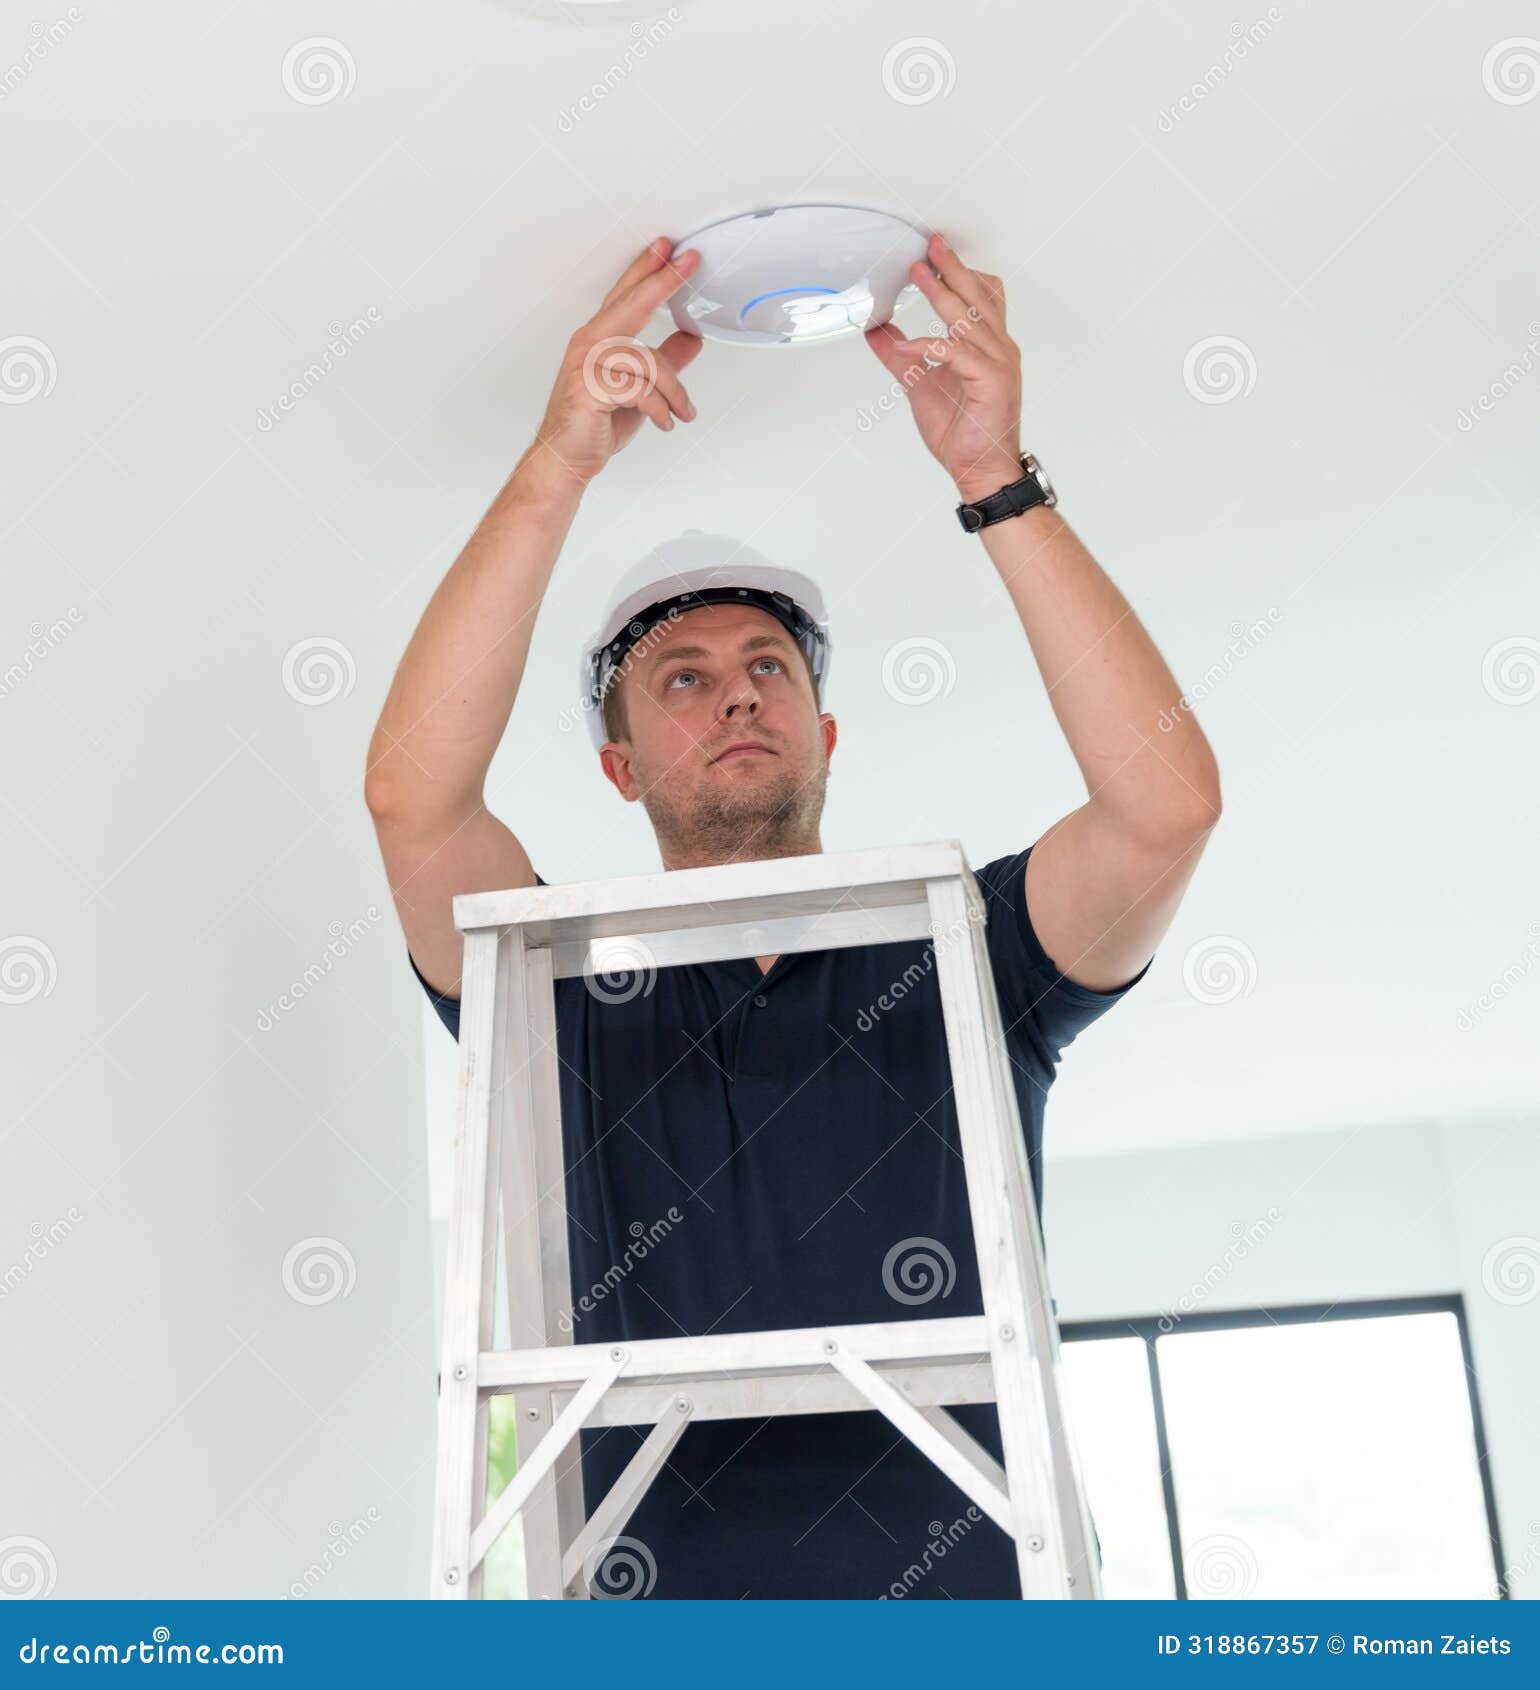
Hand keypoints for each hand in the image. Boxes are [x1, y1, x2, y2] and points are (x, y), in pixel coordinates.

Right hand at [527, 237, 703, 486]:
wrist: (567, 458)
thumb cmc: (595, 423)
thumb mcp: (642, 388)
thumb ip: (665, 360)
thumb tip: (692, 338)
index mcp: (599, 337)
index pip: (626, 294)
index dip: (648, 269)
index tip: (670, 247)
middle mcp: (590, 343)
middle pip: (633, 303)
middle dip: (664, 281)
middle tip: (690, 261)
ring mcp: (587, 364)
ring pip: (648, 360)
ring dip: (674, 391)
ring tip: (682, 412)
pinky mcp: (590, 389)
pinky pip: (640, 390)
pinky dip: (659, 409)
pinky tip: (663, 422)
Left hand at [863, 232, 1023, 502]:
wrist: (980, 470)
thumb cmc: (963, 431)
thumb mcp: (919, 383)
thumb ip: (900, 355)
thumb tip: (878, 330)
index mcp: (988, 346)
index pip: (982, 296)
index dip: (959, 272)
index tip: (934, 253)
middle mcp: (998, 348)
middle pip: (977, 295)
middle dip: (952, 268)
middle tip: (931, 245)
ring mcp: (998, 363)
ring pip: (969, 318)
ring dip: (941, 294)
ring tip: (918, 274)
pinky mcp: (990, 382)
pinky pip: (958, 354)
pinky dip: (930, 346)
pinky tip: (906, 344)